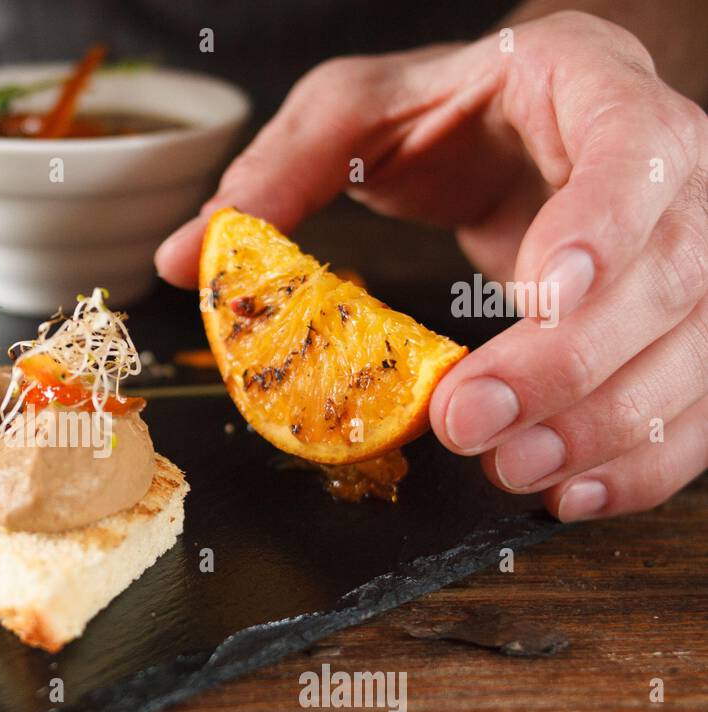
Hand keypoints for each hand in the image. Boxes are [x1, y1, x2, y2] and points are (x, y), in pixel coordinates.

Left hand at [156, 12, 707, 521]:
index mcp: (589, 85)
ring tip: (515, 470)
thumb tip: (189, 256)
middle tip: (473, 423)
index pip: (633, 150)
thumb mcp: (355, 112)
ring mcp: (689, 248)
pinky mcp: (681, 322)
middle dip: (571, 363)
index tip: (550, 294)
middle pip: (673, 271)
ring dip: (610, 426)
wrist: (526, 124)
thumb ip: (280, 171)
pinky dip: (645, 459)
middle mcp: (668, 166)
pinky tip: (574, 491)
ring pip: (695, 347)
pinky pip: (699, 399)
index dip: (604, 227)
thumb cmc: (450, 111)